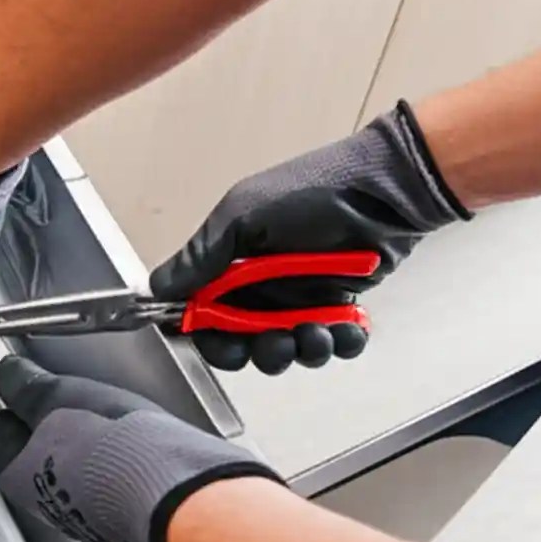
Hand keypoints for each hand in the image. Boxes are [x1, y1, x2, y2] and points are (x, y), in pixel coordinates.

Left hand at [0, 356, 279, 541]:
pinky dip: (116, 468)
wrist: (170, 486)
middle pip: (42, 458)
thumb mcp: (58, 397)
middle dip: (52, 432)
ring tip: (107, 424)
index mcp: (19, 477)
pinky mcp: (124, 522)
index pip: (6, 436)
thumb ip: (27, 385)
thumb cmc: (108, 446)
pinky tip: (132, 450)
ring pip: (78, 475)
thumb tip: (9, 374)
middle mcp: (48, 507)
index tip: (22, 394)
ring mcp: (87, 519)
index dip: (16, 408)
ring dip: (87, 451)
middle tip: (68, 405)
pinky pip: (112, 487)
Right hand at [150, 102, 470, 374]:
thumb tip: (156, 288)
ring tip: (317, 330)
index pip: (206, 318)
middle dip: (261, 352)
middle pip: (247, 344)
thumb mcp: (244, 216)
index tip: (221, 341)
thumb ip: (201, 257)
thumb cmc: (312, 192)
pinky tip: (346, 326)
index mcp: (232, 266)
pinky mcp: (341, 307)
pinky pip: (335, 344)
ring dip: (302, 349)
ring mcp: (302, 299)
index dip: (210, 337)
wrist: (383, 189)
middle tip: (277, 341)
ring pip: (291, 350)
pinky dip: (341, 343)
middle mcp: (264, 288)